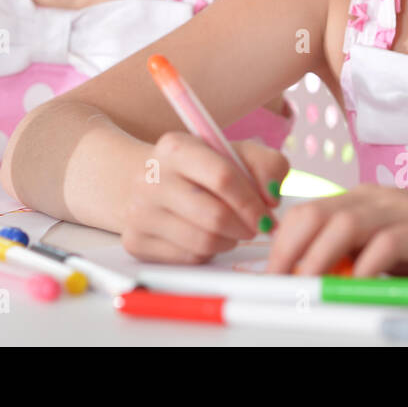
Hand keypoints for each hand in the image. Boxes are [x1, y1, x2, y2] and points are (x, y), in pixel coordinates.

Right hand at [120, 131, 287, 263]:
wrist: (142, 181)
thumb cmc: (198, 168)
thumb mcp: (233, 152)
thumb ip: (266, 165)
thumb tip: (271, 199)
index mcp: (175, 147)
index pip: (223, 178)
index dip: (252, 203)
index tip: (267, 216)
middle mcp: (151, 178)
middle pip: (214, 217)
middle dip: (244, 227)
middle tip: (252, 227)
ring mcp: (139, 212)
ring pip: (204, 243)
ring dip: (228, 241)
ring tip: (228, 229)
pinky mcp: (135, 241)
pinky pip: (188, 259)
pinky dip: (206, 253)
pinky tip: (203, 236)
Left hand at [266, 185, 407, 285]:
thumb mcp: (397, 250)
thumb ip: (361, 256)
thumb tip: (318, 278)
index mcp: (368, 199)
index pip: (310, 211)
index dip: (283, 241)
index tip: (269, 273)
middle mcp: (382, 198)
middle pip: (319, 213)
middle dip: (290, 249)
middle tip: (277, 282)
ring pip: (346, 223)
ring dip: (319, 256)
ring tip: (307, 284)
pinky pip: (391, 242)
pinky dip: (368, 263)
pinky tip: (359, 281)